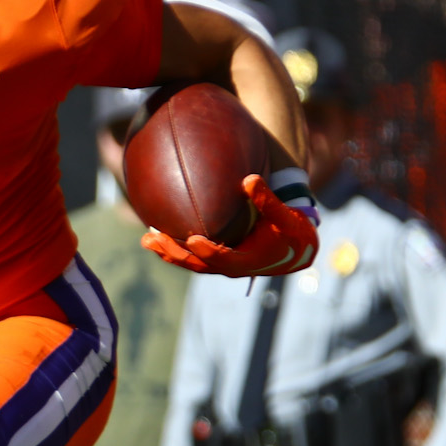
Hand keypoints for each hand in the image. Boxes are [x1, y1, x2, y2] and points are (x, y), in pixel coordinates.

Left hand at [142, 175, 317, 276]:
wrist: (298, 250)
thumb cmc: (293, 232)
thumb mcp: (285, 216)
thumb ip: (267, 199)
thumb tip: (248, 179)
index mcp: (247, 261)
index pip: (222, 257)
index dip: (208, 250)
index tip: (193, 239)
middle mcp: (232, 266)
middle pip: (197, 263)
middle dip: (173, 252)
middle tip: (150, 239)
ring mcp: (224, 264)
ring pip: (192, 263)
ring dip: (169, 252)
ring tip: (146, 240)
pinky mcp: (221, 259)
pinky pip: (195, 257)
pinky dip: (178, 248)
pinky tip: (160, 235)